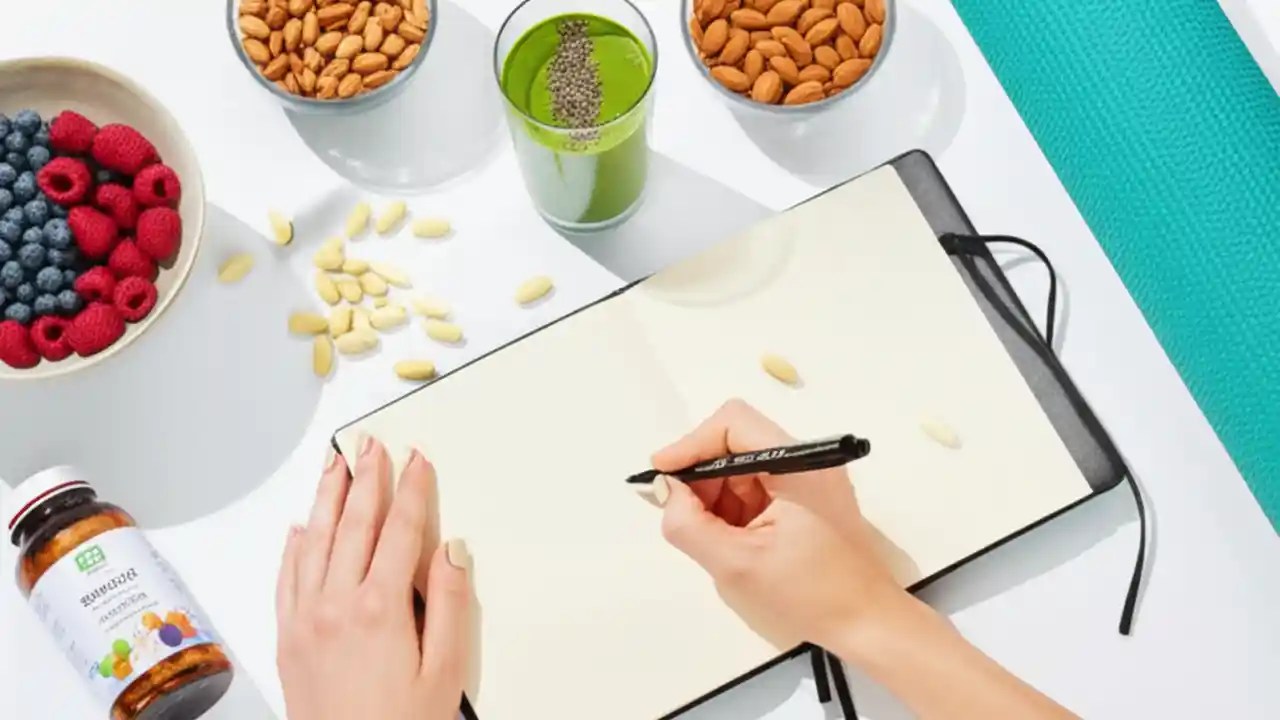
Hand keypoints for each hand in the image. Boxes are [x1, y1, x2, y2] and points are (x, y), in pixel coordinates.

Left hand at [276, 437, 471, 719]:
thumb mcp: (444, 670)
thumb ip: (448, 605)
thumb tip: (452, 550)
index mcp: (380, 608)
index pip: (399, 531)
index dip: (411, 490)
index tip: (416, 460)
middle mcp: (336, 604)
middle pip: (352, 524)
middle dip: (364, 478)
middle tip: (368, 443)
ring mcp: (305, 619)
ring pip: (313, 541)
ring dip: (324, 498)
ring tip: (332, 464)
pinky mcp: (287, 638)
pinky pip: (286, 577)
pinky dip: (293, 545)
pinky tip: (299, 526)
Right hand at [651, 399, 906, 649]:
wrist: (867, 624)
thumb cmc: (808, 594)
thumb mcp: (737, 563)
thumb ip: (690, 524)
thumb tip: (666, 492)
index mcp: (798, 464)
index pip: (733, 423)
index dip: (691, 444)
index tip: (662, 475)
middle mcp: (807, 460)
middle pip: (735, 443)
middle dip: (701, 476)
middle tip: (682, 516)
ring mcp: (810, 479)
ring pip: (742, 467)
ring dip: (716, 496)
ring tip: (713, 538)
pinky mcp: (808, 499)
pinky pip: (757, 488)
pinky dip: (734, 509)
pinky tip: (732, 541)